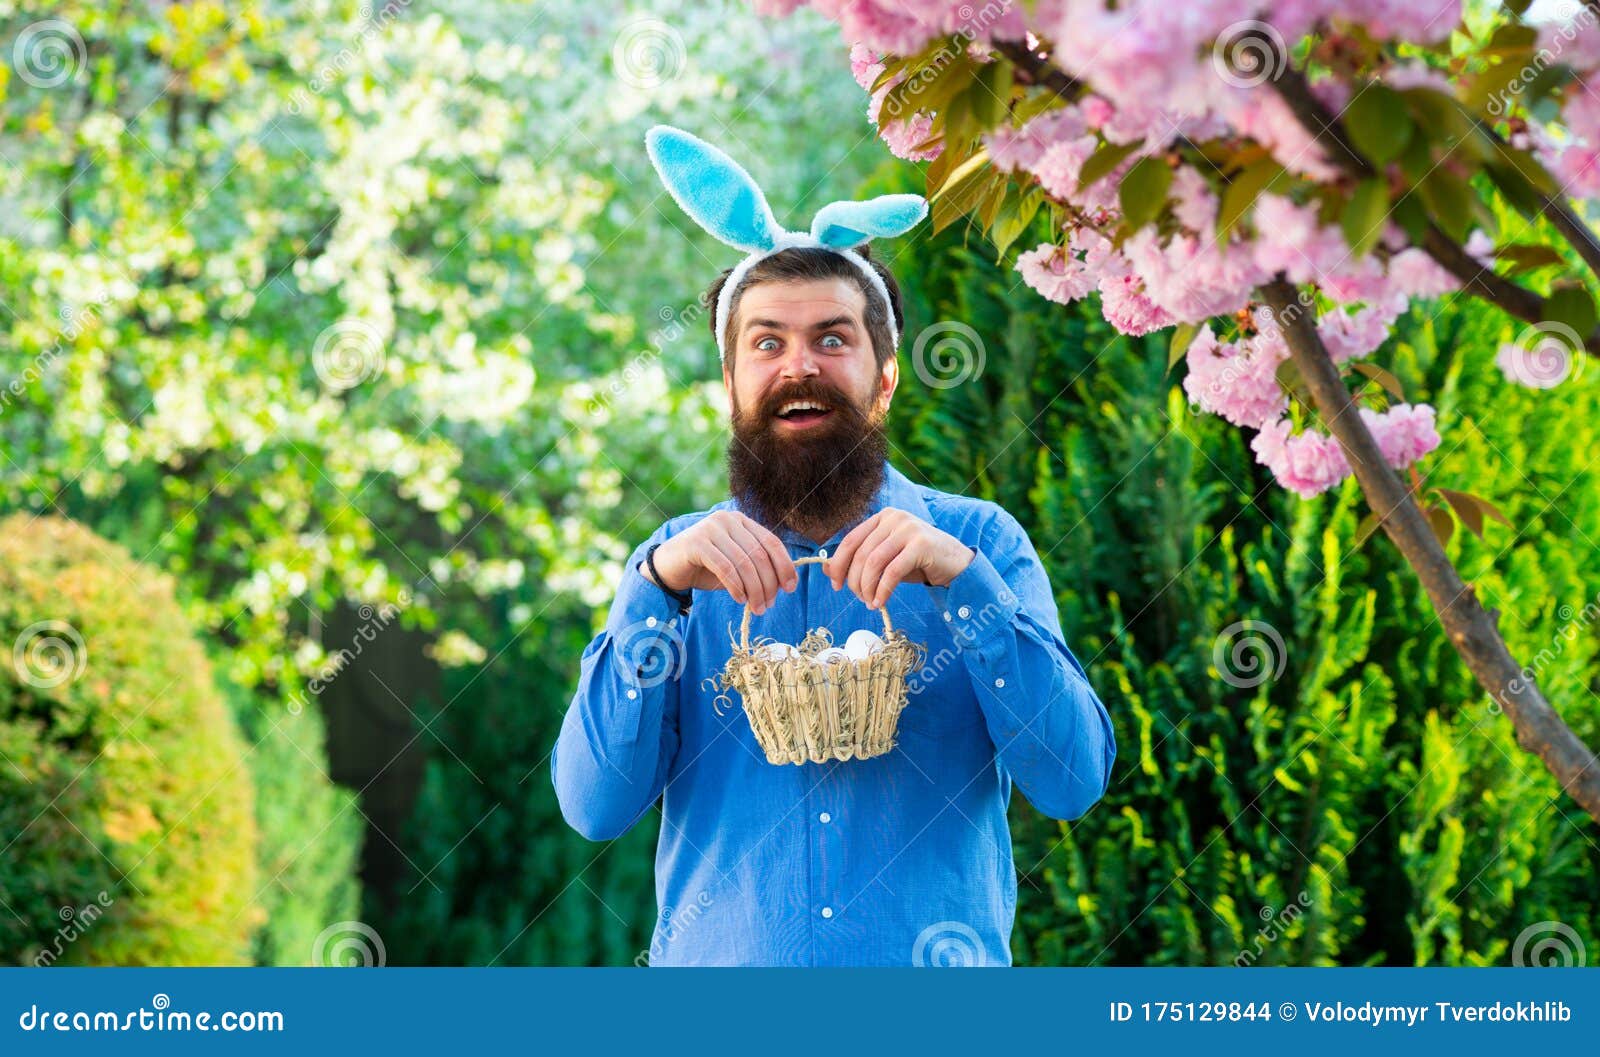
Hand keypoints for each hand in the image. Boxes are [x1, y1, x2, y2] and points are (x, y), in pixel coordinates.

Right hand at [644, 511, 797, 614]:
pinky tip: (740, 600)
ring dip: (754, 590)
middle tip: (769, 605)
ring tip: (757, 607)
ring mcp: (711, 529)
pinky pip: (725, 568)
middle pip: (759, 554)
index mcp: (742, 521)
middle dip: (768, 583)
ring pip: (744, 563)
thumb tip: (786, 582)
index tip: (790, 588)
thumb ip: (757, 568)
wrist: (669, 567)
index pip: (771, 542)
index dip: (784, 565)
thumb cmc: (706, 568)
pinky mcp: (697, 543)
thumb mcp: (736, 566)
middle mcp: (728, 519)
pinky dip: (736, 587)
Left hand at [822, 509, 973, 610]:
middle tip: (858, 598)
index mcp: (882, 517)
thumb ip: (859, 561)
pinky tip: (880, 602)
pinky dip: (883, 590)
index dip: (838, 564)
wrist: (955, 563)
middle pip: (861, 553)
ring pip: (874, 562)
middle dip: (854, 580)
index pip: (850, 540)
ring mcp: (908, 528)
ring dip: (867, 587)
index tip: (835, 585)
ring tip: (869, 602)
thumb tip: (825, 570)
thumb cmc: (917, 562)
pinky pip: (893, 571)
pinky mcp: (921, 544)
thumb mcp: (885, 560)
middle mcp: (894, 518)